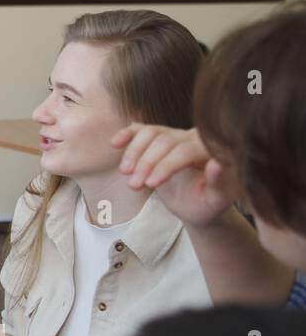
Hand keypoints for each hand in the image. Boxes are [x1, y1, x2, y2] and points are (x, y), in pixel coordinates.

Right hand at [111, 123, 235, 227]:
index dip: (165, 166)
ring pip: (150, 133)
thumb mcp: (215, 200)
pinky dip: (127, 134)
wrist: (195, 205)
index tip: (150, 185)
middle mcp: (192, 138)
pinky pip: (140, 130)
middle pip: (164, 141)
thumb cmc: (206, 204)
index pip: (184, 151)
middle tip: (133, 186)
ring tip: (124, 174)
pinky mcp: (156, 138)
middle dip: (146, 163)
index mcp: (210, 150)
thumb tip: (218, 162)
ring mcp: (173, 135)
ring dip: (133, 152)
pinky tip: (115, 143)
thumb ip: (220, 182)